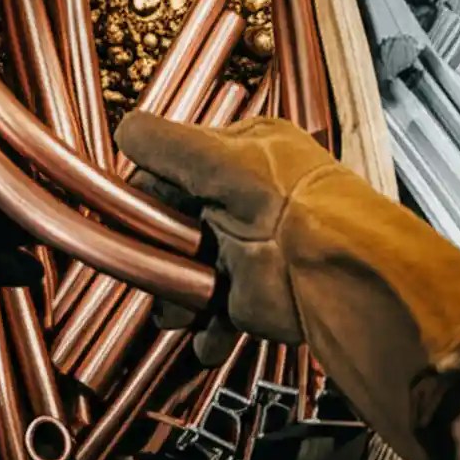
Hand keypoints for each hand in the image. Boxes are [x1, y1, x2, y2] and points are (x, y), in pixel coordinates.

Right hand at [115, 111, 459, 459]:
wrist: (333, 270)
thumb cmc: (293, 203)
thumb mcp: (216, 157)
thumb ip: (164, 143)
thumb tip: (128, 129)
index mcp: (243, 155)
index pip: (176, 166)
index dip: (148, 188)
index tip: (126, 208)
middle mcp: (243, 200)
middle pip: (174, 224)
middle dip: (154, 248)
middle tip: (145, 258)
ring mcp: (243, 249)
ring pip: (183, 272)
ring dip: (172, 295)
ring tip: (175, 305)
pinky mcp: (247, 296)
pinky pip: (209, 315)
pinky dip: (202, 330)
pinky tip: (200, 331)